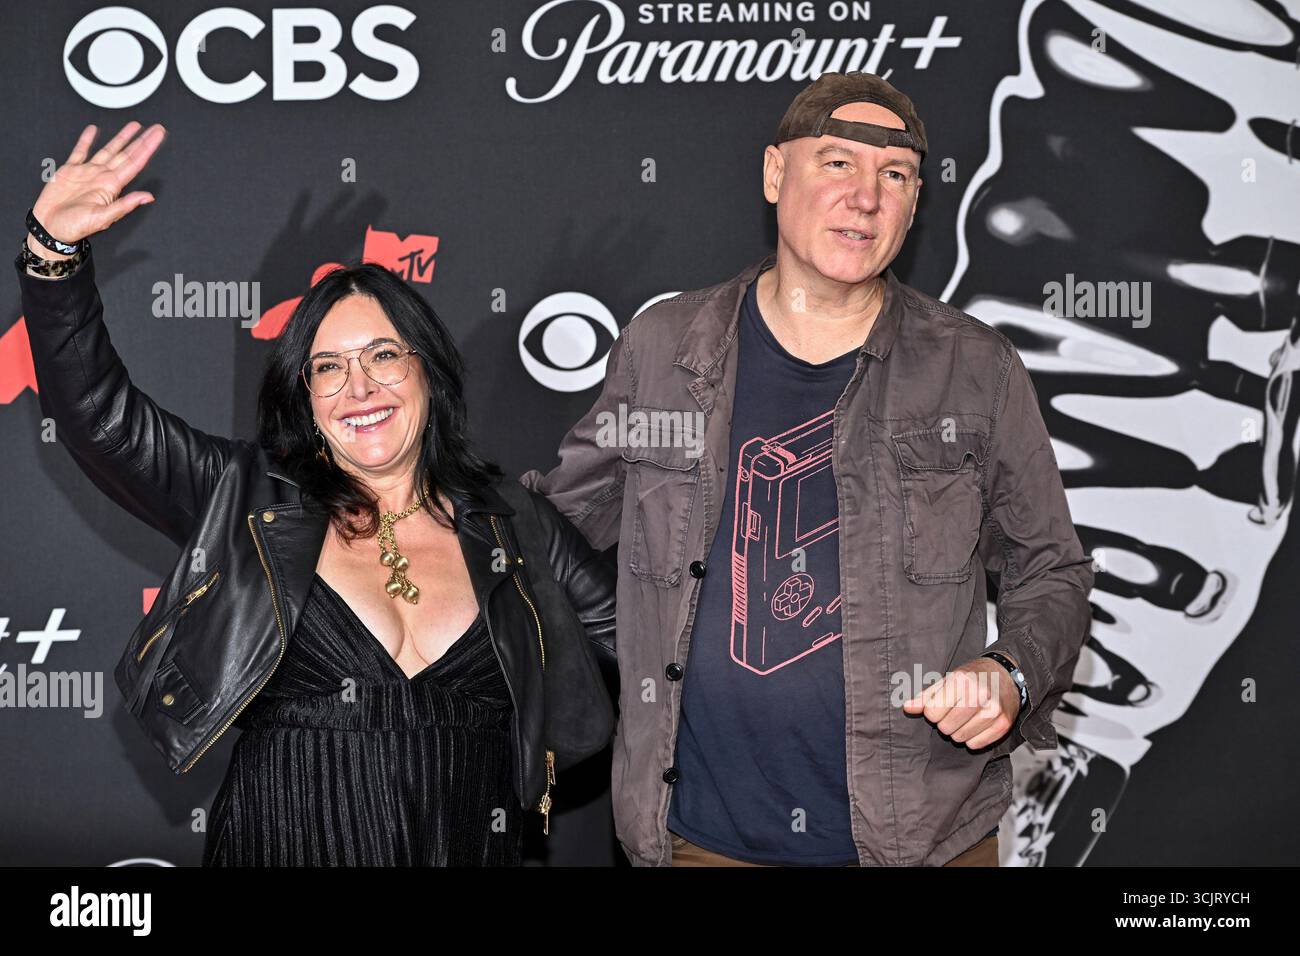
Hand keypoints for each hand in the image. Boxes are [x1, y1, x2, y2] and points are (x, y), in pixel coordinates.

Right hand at [27, 121, 165, 258]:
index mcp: (111, 186)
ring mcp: (87, 173)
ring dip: (121, 138)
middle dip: (141, 140)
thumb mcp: (102, 218)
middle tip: (156, 128)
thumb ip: (124, 205)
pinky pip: (80, 151)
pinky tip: (94, 130)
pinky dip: (86, 140)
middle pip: (126, 154)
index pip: (134, 163)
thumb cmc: (74, 227)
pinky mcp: (70, 171)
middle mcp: (102, 177)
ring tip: (134, 126)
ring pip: (108, 150)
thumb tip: (148, 197)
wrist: (50, 228)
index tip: (158, 136)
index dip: (147, 148)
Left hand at [902, 656, 1020, 749]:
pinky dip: (972, 738)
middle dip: (945, 723)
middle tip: (955, 712)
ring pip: (960, 738)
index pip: (932, 712)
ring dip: (958, 731)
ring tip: (966, 717)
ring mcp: (993, 710)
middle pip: (945, 727)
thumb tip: (907, 708)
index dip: (933, 712)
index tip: (942, 705)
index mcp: (961, 681)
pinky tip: (977, 724)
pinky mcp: (1003, 724)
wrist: (1006, 674)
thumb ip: (926, 696)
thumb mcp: (948, 680)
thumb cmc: (973, 677)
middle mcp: (979, 695)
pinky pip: (976, 744)